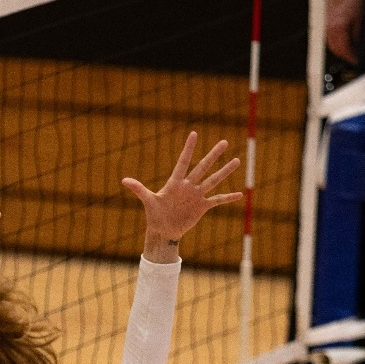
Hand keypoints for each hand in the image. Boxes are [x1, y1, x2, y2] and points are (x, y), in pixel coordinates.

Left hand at [122, 132, 243, 262]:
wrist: (163, 230)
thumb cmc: (154, 215)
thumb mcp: (148, 201)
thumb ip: (139, 189)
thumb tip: (124, 180)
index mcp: (175, 182)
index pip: (183, 161)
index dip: (188, 148)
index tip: (194, 133)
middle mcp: (188, 186)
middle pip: (203, 167)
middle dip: (214, 155)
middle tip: (224, 142)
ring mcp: (196, 195)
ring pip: (213, 180)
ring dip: (225, 172)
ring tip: (237, 160)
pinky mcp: (202, 207)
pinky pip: (217, 200)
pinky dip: (227, 198)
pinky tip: (240, 195)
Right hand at [325, 0, 363, 63]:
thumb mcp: (359, 15)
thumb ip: (356, 32)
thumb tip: (355, 45)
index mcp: (338, 27)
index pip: (343, 49)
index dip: (350, 56)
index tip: (355, 59)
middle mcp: (328, 27)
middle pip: (334, 48)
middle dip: (343, 54)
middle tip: (352, 56)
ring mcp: (323, 23)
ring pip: (329, 41)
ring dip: (338, 47)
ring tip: (347, 48)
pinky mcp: (322, 18)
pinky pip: (326, 33)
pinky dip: (333, 38)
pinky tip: (340, 37)